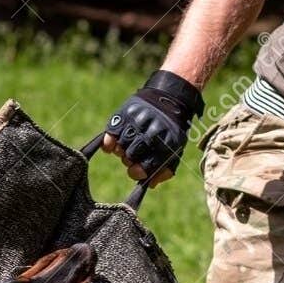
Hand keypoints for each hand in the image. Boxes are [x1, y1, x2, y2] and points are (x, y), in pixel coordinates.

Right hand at [102, 69, 203, 185]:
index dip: (138, 172)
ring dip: (120, 150)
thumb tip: (149, 184)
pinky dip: (108, 141)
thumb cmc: (169, 131)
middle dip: (128, 160)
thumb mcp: (174, 150)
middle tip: (131, 156)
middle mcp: (151, 131)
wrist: (169, 97)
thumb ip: (164, 170)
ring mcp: (138, 120)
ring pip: (120, 144)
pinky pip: (111, 131)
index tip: (136, 171)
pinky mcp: (127, 112)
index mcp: (165, 143)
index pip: (146, 166)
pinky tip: (111, 145)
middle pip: (130, 156)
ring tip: (124, 148)